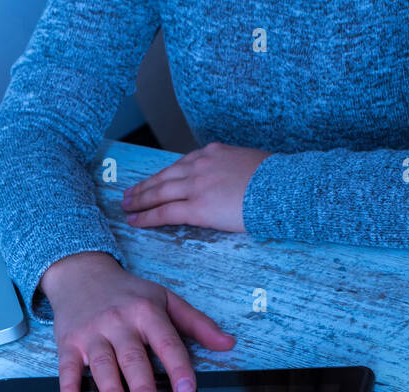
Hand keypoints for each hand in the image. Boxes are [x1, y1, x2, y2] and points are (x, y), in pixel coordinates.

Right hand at [40, 252, 235, 391]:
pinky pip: (67, 369)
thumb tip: (229, 344)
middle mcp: (119, 322)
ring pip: (102, 365)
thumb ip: (198, 324)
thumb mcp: (165, 299)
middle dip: (141, 386)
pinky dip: (68, 390)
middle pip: (132, 357)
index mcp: (147, 312)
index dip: (178, 367)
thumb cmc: (128, 293)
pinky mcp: (68, 344)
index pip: (166, 341)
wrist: (81, 273)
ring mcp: (91, 334)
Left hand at [121, 142, 271, 232]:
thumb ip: (231, 169)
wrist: (282, 187)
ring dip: (139, 201)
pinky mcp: (197, 207)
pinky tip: (136, 221)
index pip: (180, 165)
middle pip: (163, 177)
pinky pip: (165, 212)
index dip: (162, 175)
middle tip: (128, 194)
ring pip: (159, 193)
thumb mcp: (249, 163)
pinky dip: (147, 217)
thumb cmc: (274, 179)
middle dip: (143, 187)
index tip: (152, 180)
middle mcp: (199, 165)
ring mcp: (196, 185)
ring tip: (126, 208)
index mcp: (213, 152)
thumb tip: (229, 181)